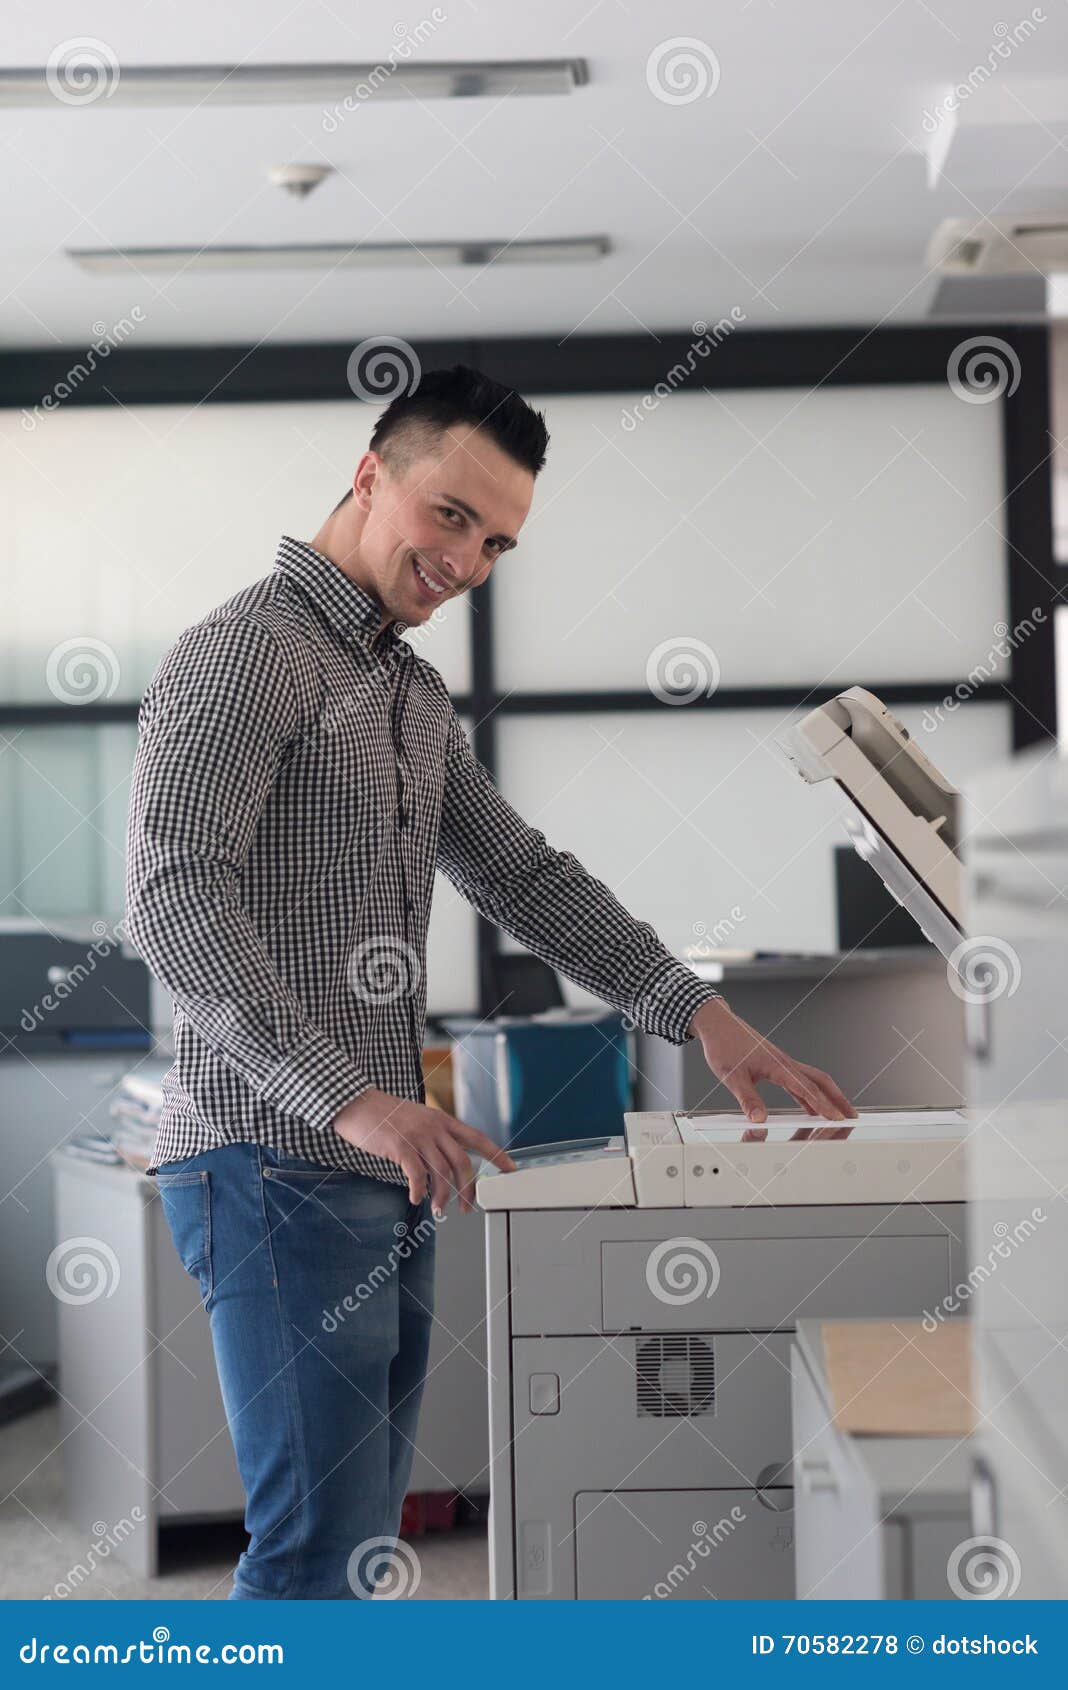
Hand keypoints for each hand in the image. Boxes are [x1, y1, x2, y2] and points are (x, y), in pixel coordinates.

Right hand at [332, 1088, 515, 1213]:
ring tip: (439, 1209)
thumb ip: (434, 1136)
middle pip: (462, 1162)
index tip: (511, 1169)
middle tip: (466, 1207)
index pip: (478, 1138)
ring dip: (442, 1196)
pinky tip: (416, 1198)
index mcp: (442, 1120)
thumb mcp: (418, 1119)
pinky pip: (417, 1174)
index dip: (497, 1154)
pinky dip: (419, 1191)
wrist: (357, 1104)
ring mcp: (418, 1136)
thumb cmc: (385, 1116)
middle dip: (468, 1189)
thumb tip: (445, 1165)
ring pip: (441, 1172)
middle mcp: (435, 1127)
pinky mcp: (400, 1146)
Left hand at [687, 997, 857, 1131]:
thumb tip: (759, 1119)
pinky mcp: (776, 1064)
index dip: (822, 1105)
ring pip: (813, 1079)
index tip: (837, 1119)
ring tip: (839, 1113)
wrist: (718, 1024)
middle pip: (820, 1081)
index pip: (806, 1088)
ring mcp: (782, 1063)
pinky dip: (809, 1094)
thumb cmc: (724, 1045)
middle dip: (838, 1098)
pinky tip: (810, 1107)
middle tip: (852, 1115)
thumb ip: (747, 1098)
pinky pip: (799, 1081)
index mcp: (777, 1065)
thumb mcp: (731, 1076)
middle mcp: (784, 1062)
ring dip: (827, 1095)